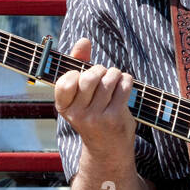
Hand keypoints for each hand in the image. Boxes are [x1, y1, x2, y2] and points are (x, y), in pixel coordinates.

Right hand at [53, 38, 136, 154]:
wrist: (107, 149)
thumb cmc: (93, 114)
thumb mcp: (80, 94)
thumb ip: (78, 64)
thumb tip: (83, 40)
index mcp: (63, 107)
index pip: (65, 81)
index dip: (77, 73)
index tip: (82, 78)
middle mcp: (77, 114)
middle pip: (90, 76)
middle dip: (100, 70)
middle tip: (103, 76)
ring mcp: (96, 117)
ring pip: (109, 78)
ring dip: (115, 74)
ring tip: (115, 80)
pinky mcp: (115, 117)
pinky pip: (123, 85)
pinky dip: (126, 80)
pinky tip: (124, 85)